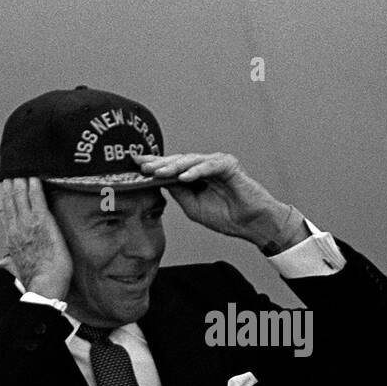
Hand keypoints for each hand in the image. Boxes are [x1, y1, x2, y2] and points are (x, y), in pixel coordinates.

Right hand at [0, 178, 71, 298]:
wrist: (44, 286)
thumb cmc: (35, 281)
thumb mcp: (17, 271)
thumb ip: (9, 263)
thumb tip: (0, 262)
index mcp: (11, 239)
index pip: (4, 213)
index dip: (3, 199)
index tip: (3, 188)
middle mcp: (16, 228)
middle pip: (9, 201)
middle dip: (9, 185)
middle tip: (11, 172)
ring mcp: (28, 224)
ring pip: (20, 196)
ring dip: (21, 181)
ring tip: (22, 169)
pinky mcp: (43, 221)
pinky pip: (37, 198)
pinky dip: (35, 186)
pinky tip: (35, 177)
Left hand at [133, 152, 306, 253]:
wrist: (251, 224)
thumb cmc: (226, 216)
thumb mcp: (193, 208)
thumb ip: (178, 193)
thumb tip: (159, 182)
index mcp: (195, 176)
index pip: (171, 167)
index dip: (154, 165)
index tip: (135, 164)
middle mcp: (204, 166)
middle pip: (178, 160)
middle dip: (159, 163)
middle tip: (143, 166)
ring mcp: (216, 163)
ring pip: (191, 160)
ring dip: (174, 166)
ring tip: (159, 172)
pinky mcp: (229, 165)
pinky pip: (209, 166)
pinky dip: (196, 170)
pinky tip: (184, 177)